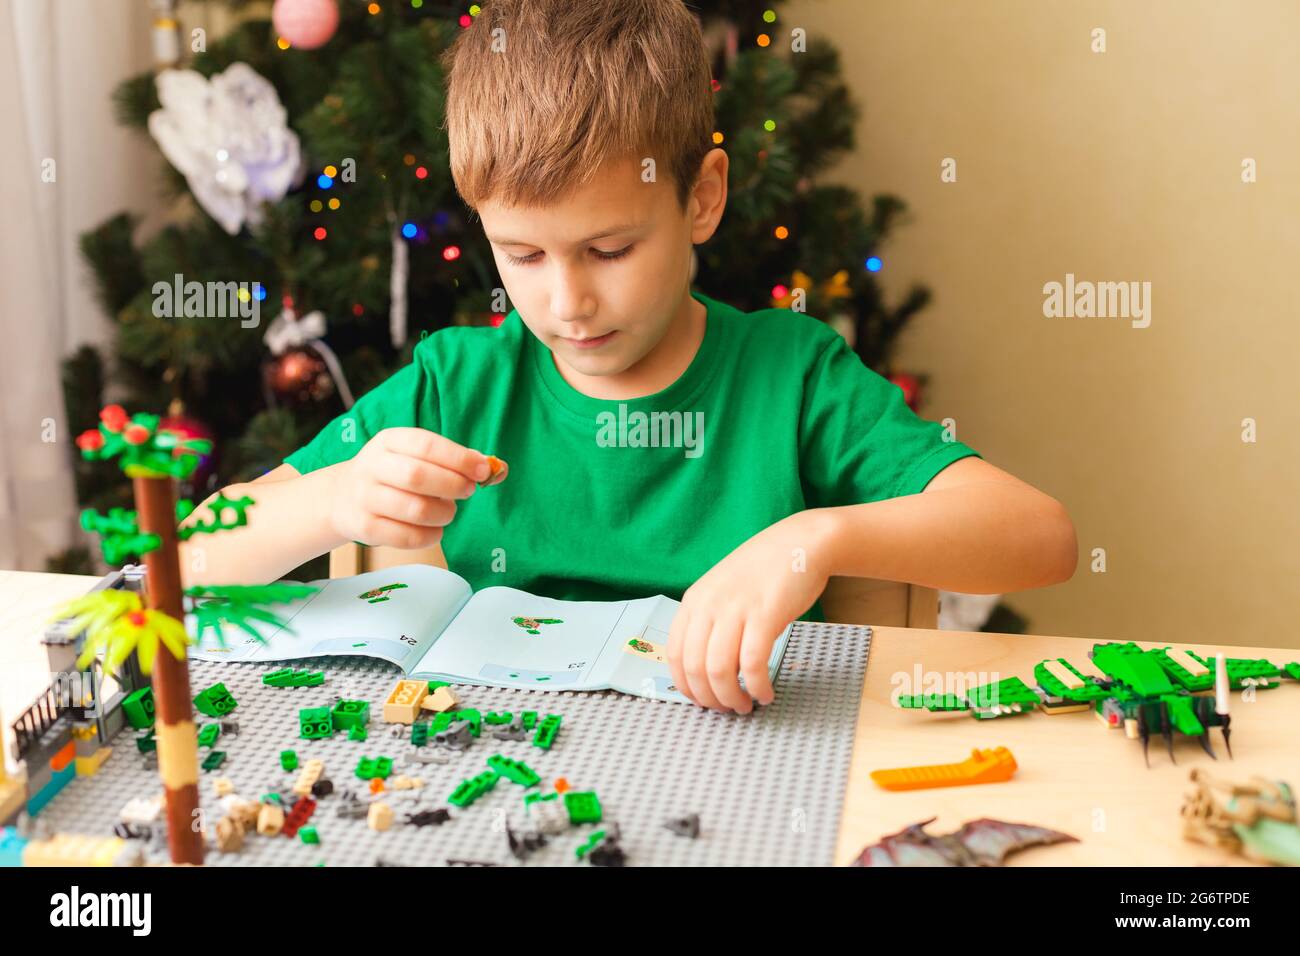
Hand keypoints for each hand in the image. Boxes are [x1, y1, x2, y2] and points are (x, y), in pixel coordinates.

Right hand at [326, 427, 506, 548]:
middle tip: (468, 491)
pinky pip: (405, 537)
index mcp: (389, 441)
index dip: (458, 458)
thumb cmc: (393, 475)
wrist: (342, 497)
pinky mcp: (364, 527)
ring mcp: (365, 497)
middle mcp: (372, 466)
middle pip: (418, 476)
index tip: (483, 470)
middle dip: (453, 485)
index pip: (426, 445)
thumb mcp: (416, 457)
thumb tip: (498, 469)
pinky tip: (435, 530)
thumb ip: (455, 461)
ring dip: (444, 513)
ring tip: (449, 512)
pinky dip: (430, 536)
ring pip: (414, 509)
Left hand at [667, 511, 831, 713]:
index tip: (702, 701)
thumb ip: (710, 622)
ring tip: (746, 705)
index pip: (675, 655)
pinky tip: (765, 693)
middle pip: (695, 668)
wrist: (799, 543)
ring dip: (731, 698)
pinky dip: (757, 686)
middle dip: (709, 699)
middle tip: (726, 709)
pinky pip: (753, 664)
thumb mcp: (722, 591)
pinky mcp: (765, 615)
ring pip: (719, 670)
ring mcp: (735, 609)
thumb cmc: (763, 571)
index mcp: (694, 601)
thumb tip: (707, 669)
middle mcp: (709, 605)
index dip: (686, 687)